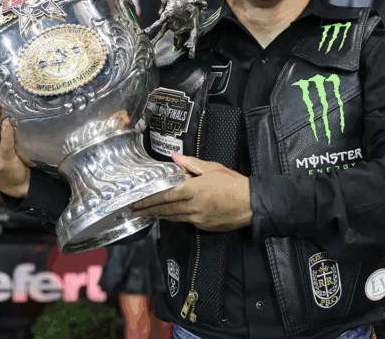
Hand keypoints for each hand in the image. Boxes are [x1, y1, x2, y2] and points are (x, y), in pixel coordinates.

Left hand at [131, 153, 251, 231]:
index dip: (150, 199)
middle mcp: (194, 206)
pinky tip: (165, 216)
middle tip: (133, 210)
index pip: (167, 195)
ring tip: (145, 214)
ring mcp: (198, 218)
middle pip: (166, 209)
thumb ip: (191, 164)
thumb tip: (174, 157)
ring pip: (173, 217)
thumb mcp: (212, 168)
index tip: (137, 201)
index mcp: (195, 189)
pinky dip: (173, 219)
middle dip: (148, 210)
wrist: (251, 203)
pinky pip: (184, 221)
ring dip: (158, 216)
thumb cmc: (232, 182)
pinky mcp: (203, 226)